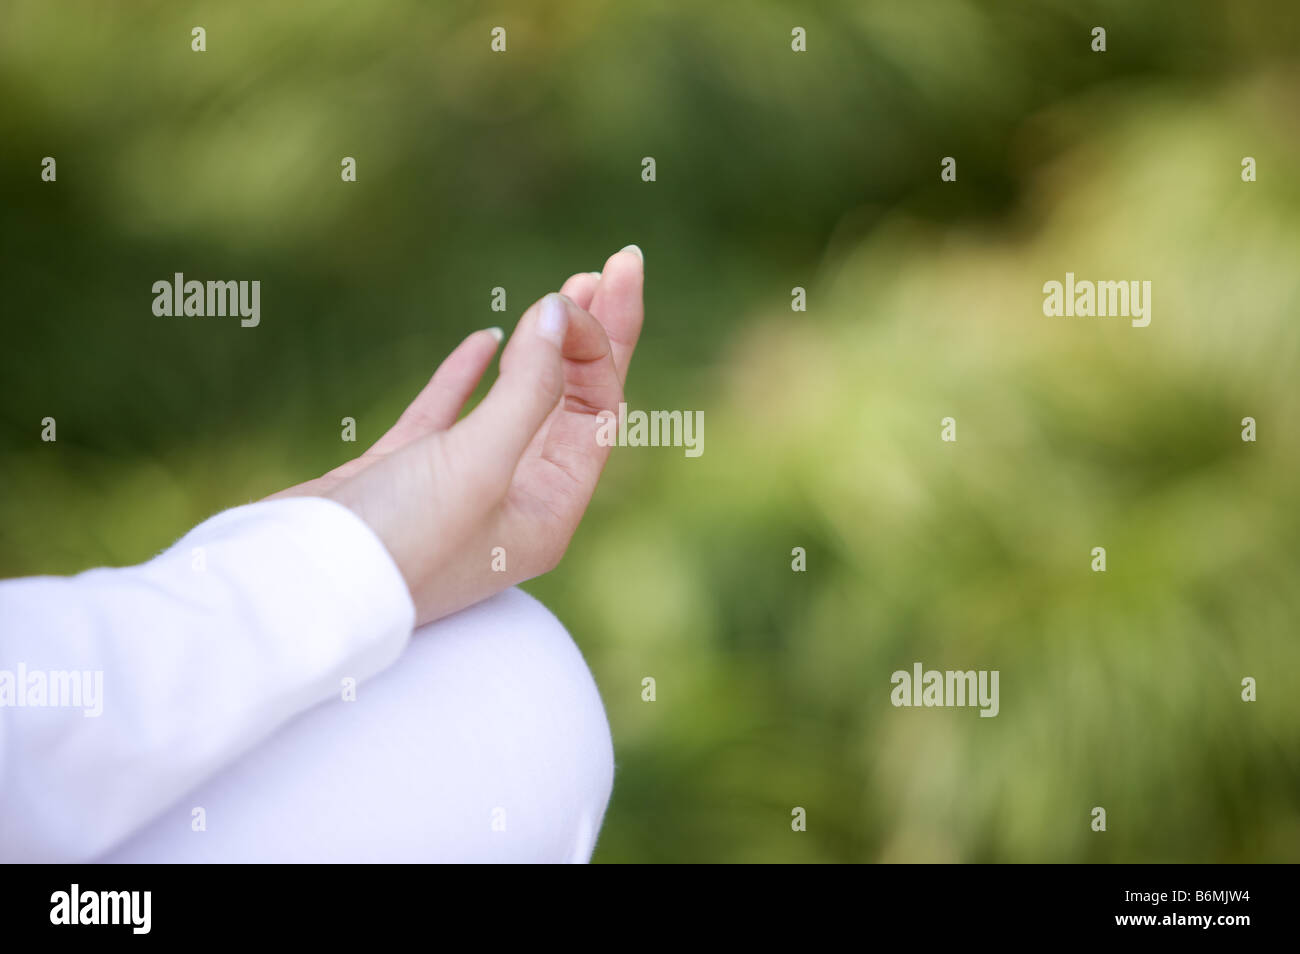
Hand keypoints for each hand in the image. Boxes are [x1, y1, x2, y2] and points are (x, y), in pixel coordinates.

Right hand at [269, 246, 643, 624]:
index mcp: (547, 512)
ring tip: (566, 290)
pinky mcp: (403, 474)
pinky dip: (469, 375)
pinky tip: (485, 338)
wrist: (295, 586)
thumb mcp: (480, 464)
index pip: (598, 411)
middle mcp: (512, 502)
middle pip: (571, 403)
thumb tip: (559, 314)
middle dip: (595, 336)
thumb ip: (529, 389)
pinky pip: (451, 414)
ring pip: (516, 403)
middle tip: (615, 265)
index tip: (589, 282)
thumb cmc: (399, 540)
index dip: (606, 342)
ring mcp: (457, 488)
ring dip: (543, 348)